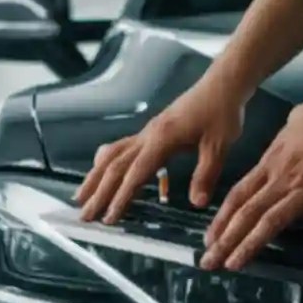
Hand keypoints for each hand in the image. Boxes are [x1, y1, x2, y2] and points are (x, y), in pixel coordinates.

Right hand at [75, 79, 246, 222]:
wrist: (221, 85)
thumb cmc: (221, 111)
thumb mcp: (219, 145)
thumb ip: (205, 174)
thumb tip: (197, 202)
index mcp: (161, 139)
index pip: (134, 173)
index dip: (120, 197)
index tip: (110, 217)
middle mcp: (147, 136)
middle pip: (114, 167)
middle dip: (98, 193)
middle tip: (85, 215)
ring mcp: (145, 133)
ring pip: (111, 156)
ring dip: (94, 178)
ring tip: (80, 197)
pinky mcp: (149, 132)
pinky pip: (119, 148)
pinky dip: (104, 162)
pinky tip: (99, 171)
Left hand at [200, 85, 302, 270]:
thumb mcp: (293, 124)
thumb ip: (281, 149)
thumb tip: (279, 161)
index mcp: (272, 161)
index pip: (238, 196)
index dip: (221, 220)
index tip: (208, 239)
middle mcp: (284, 178)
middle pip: (247, 214)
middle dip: (224, 241)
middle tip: (208, 262)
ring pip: (272, 223)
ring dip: (249, 246)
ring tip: (232, 265)